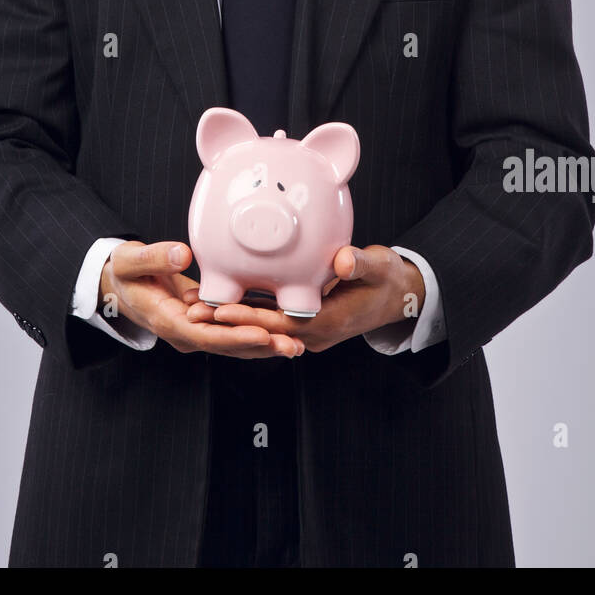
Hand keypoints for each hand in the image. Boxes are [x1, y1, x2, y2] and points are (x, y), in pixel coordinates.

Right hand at [99, 241, 304, 357]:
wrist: (119, 284)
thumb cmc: (124, 272)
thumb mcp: (129, 261)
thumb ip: (153, 257)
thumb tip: (182, 254)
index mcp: (166, 321)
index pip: (205, 335)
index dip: (234, 336)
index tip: (261, 332)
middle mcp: (184, 333)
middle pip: (226, 346)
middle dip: (259, 347)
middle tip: (292, 344)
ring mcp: (195, 332)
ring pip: (233, 343)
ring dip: (264, 345)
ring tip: (296, 343)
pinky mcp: (205, 324)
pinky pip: (232, 332)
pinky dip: (257, 333)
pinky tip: (282, 331)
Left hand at [183, 245, 424, 352]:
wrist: (402, 296)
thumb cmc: (390, 280)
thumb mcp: (380, 267)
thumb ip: (360, 263)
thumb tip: (343, 262)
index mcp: (329, 323)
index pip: (280, 324)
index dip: (249, 317)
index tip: (220, 309)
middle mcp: (315, 332)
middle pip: (263, 329)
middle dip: (228, 322)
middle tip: (192, 312)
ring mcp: (310, 329)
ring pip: (263, 327)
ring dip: (232, 319)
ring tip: (197, 309)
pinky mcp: (306, 321)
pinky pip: (272, 320)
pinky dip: (248, 312)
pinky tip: (224, 300)